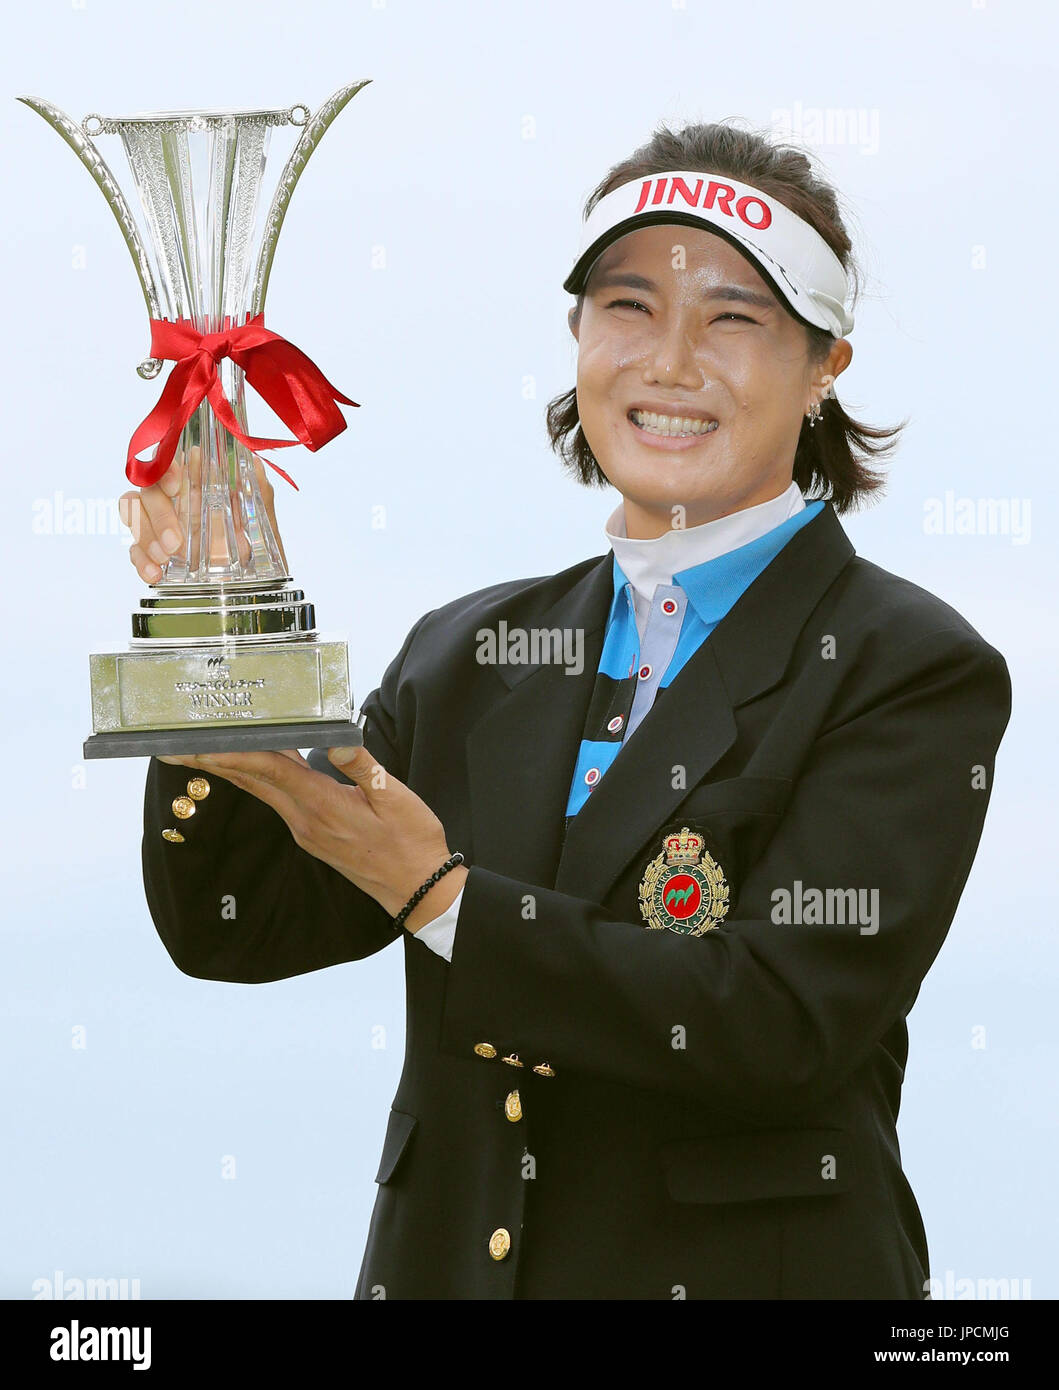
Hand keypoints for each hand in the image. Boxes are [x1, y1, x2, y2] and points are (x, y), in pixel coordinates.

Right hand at [119, 445, 286, 583]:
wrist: (253, 588)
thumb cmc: (256, 552)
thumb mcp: (262, 525)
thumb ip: (259, 494)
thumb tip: (253, 462)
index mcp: (198, 488)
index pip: (170, 462)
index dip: (165, 467)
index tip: (175, 483)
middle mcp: (176, 502)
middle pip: (149, 490)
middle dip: (159, 514)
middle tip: (177, 541)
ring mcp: (161, 527)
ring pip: (135, 515)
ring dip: (145, 535)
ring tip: (166, 557)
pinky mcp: (153, 553)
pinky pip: (134, 549)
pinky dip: (140, 559)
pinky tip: (155, 572)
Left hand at [155, 745, 467, 931]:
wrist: (418, 889)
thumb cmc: (412, 841)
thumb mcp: (395, 797)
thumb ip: (362, 765)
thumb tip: (334, 737)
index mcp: (323, 806)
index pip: (271, 771)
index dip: (234, 752)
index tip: (200, 742)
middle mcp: (305, 820)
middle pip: (252, 782)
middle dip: (213, 762)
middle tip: (174, 747)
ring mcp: (306, 830)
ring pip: (262, 791)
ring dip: (230, 769)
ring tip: (201, 752)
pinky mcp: (313, 836)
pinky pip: (278, 800)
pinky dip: (259, 778)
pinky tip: (255, 766)